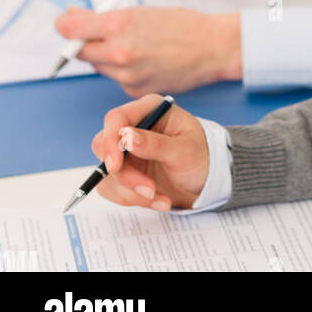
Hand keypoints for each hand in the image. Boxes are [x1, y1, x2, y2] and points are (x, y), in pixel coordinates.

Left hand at [54, 6, 241, 95]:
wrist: (212, 48)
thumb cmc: (181, 24)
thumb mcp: (141, 11)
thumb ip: (104, 16)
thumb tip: (74, 15)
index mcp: (119, 24)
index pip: (70, 29)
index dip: (65, 25)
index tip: (66, 23)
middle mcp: (118, 52)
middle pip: (78, 50)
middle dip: (83, 41)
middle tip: (93, 33)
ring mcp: (125, 74)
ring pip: (98, 65)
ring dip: (104, 55)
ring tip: (132, 44)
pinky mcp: (134, 89)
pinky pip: (115, 78)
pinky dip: (122, 69)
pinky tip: (143, 60)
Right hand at [91, 95, 209, 210]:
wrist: (206, 179)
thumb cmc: (200, 156)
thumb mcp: (185, 150)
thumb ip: (156, 144)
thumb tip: (126, 137)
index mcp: (149, 110)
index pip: (116, 118)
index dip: (111, 141)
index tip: (115, 166)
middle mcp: (133, 128)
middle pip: (105, 147)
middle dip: (124, 175)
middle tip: (149, 190)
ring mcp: (127, 152)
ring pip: (107, 173)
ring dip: (132, 192)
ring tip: (162, 199)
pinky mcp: (124, 173)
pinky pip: (113, 189)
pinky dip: (134, 200)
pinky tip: (160, 201)